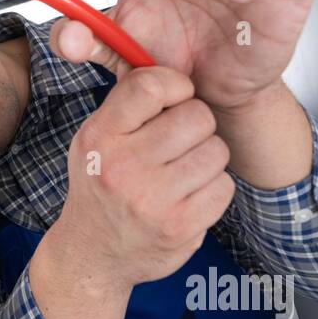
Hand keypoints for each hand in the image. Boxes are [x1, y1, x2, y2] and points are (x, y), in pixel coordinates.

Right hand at [58, 66, 233, 287]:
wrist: (93, 252)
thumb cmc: (101, 184)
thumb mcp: (95, 138)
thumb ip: (127, 105)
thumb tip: (169, 66)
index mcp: (100, 137)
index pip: (150, 86)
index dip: (175, 85)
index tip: (176, 97)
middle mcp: (123, 167)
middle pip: (196, 117)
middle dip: (197, 123)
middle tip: (182, 139)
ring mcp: (152, 201)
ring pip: (216, 151)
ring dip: (207, 157)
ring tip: (184, 169)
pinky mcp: (180, 228)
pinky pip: (224, 187)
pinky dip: (213, 189)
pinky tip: (189, 196)